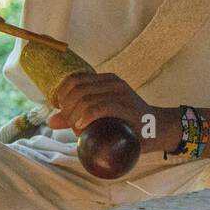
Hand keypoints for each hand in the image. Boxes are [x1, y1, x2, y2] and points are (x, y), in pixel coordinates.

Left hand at [45, 73, 177, 151]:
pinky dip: (86, 117)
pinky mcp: (127, 107)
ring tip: (77, 130)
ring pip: (85, 98)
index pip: (73, 79)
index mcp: (105, 80)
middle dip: (66, 109)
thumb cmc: (127, 123)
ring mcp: (121, 93)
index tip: (60, 111)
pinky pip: (100, 107)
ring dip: (74, 116)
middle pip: (76, 89)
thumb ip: (76, 116)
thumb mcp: (100, 116)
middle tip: (70, 125)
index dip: (60, 95)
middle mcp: (113, 82)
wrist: (158, 129)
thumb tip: (50, 120)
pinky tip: (81, 127)